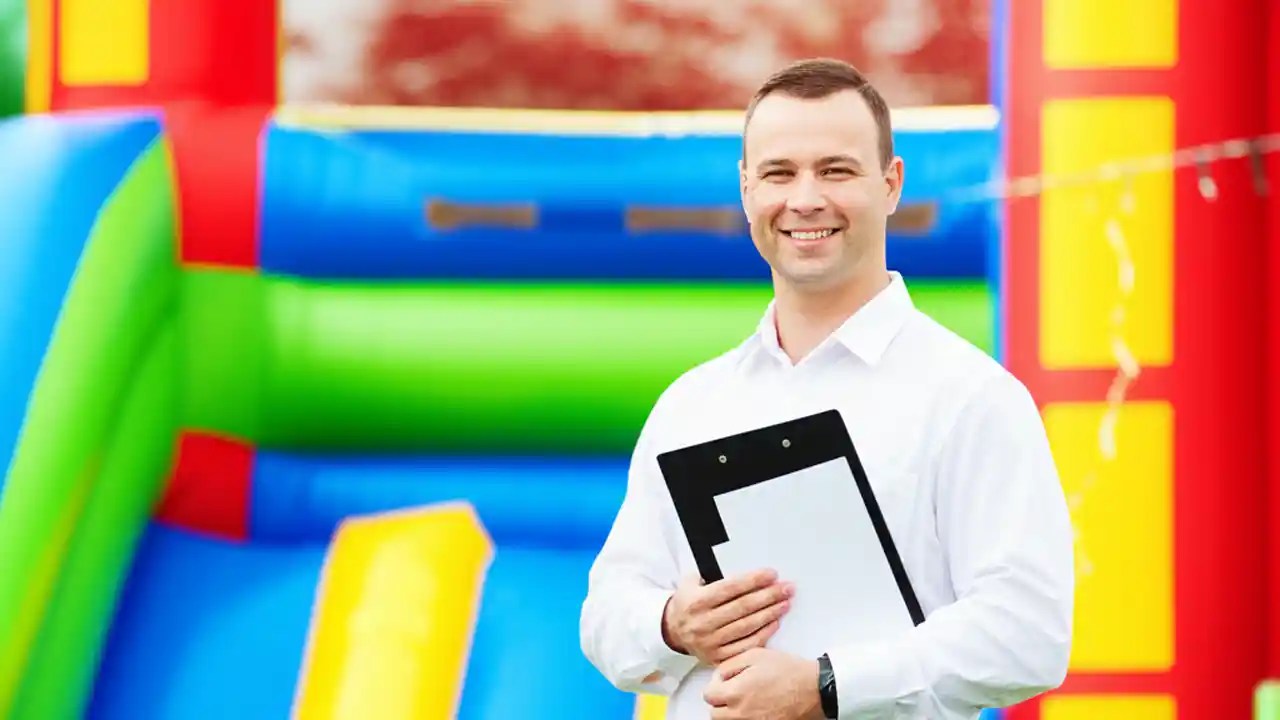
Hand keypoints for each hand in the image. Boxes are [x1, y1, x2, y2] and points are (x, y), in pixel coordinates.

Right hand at [661, 569, 793, 665]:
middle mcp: (703, 623)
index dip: (753, 580)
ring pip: (747, 626)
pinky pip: (747, 645)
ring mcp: (711, 643)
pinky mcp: (718, 657)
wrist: (672, 631)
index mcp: (696, 601)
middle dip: (769, 595)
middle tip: (787, 588)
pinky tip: (775, 622)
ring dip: (770, 613)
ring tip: (785, 602)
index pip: (730, 588)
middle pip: (743, 607)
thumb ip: (712, 574)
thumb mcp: (690, 583)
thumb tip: (743, 569)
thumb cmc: (688, 603)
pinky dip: (764, 634)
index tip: (771, 574)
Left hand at [703, 647, 823, 719]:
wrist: (813, 689)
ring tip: (744, 700)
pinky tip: (754, 709)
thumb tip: (719, 675)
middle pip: (715, 714)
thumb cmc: (788, 671)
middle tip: (732, 692)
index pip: (708, 695)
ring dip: (731, 713)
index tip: (724, 681)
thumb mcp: (755, 655)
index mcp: (735, 693)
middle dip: (720, 702)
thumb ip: (730, 665)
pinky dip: (746, 718)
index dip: (715, 685)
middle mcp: (740, 713)